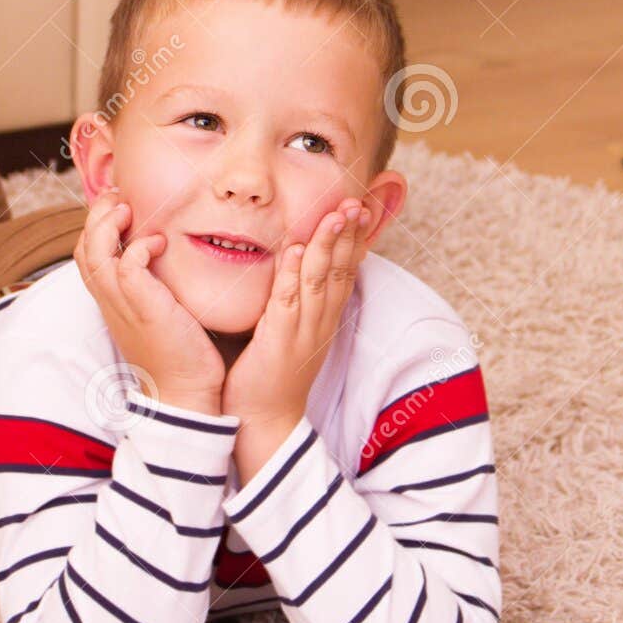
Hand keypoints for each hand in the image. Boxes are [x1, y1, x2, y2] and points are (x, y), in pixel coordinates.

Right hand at [73, 190, 225, 414]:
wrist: (185, 392)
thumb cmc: (179, 355)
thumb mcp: (158, 313)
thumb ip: (153, 287)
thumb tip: (165, 258)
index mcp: (111, 302)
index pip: (86, 255)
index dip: (96, 226)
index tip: (118, 205)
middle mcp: (109, 301)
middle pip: (82, 247)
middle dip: (96, 215)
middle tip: (119, 195)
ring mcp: (122, 304)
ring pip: (94, 251)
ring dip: (108, 223)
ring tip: (128, 206)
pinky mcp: (142, 307)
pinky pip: (127, 265)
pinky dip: (140, 247)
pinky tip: (159, 241)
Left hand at [222, 198, 370, 433]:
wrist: (263, 421)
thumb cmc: (269, 375)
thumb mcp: (288, 332)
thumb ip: (292, 300)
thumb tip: (291, 262)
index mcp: (323, 320)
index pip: (345, 272)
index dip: (353, 240)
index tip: (359, 208)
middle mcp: (320, 322)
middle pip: (341, 270)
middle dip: (350, 234)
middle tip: (357, 201)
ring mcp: (303, 331)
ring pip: (322, 281)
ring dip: (329, 245)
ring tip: (337, 213)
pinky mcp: (280, 341)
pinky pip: (289, 302)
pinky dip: (295, 275)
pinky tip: (298, 250)